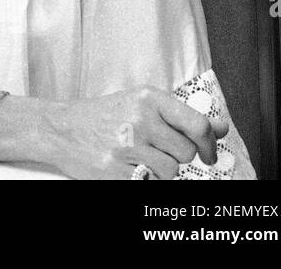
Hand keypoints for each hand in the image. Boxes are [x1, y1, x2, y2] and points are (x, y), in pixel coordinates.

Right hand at [47, 86, 227, 179]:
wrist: (59, 128)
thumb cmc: (101, 116)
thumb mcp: (141, 105)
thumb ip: (181, 116)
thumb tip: (221, 128)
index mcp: (148, 98)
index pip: (198, 124)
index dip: (210, 144)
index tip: (209, 154)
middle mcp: (139, 119)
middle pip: (186, 152)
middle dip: (177, 156)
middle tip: (156, 149)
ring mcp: (127, 146)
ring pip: (171, 171)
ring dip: (161, 170)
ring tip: (140, 158)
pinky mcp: (117, 169)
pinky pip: (151, 182)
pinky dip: (143, 178)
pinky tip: (127, 165)